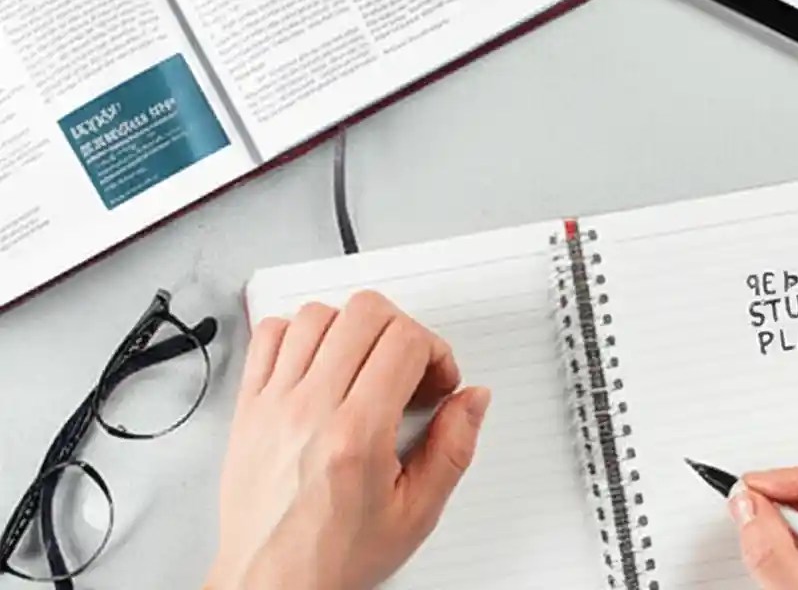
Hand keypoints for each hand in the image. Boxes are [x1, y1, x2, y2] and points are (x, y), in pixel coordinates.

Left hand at [204, 291, 489, 589]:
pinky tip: (320, 363)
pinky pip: (270, 334)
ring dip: (353, 329)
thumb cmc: (335, 557)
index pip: (405, 341)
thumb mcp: (416, 513)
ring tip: (366, 366)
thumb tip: (473, 399)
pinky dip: (300, 333)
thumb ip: (452, 449)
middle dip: (402, 330)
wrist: (272, 584)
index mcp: (356, 434)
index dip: (436, 351)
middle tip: (409, 370)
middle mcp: (310, 409)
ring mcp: (273, 403)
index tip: (438, 383)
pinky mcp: (247, 406)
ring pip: (318, 314)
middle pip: (364, 313)